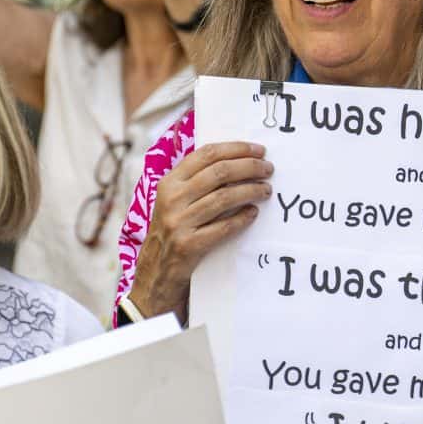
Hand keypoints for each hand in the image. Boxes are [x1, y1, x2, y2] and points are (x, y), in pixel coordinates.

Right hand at [129, 142, 271, 319]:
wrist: (153, 275)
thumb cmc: (169, 233)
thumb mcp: (173, 203)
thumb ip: (195, 183)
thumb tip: (235, 162)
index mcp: (169, 183)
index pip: (206, 154)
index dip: (236, 149)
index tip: (258, 150)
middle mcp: (172, 199)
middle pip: (219, 172)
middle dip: (249, 167)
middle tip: (268, 169)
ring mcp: (179, 223)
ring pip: (224, 198)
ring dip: (251, 191)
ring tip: (266, 190)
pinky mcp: (188, 246)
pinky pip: (223, 227)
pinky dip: (241, 218)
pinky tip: (253, 213)